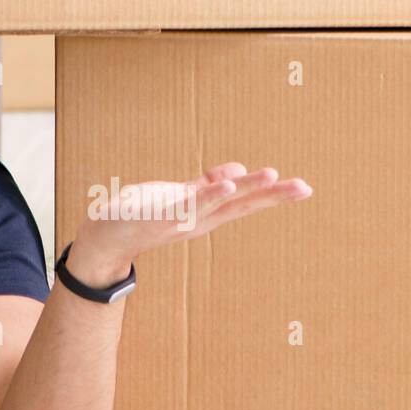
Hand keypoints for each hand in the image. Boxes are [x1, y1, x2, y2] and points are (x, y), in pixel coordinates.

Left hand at [75, 161, 312, 270]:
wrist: (105, 238)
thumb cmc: (142, 215)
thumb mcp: (178, 197)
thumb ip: (207, 185)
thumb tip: (238, 171)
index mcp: (204, 213)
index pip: (244, 202)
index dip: (273, 195)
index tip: (304, 187)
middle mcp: (198, 220)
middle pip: (241, 205)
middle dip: (272, 196)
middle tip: (305, 187)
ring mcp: (180, 219)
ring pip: (219, 202)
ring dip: (246, 189)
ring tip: (271, 175)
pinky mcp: (159, 216)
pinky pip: (188, 204)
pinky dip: (210, 195)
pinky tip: (229, 185)